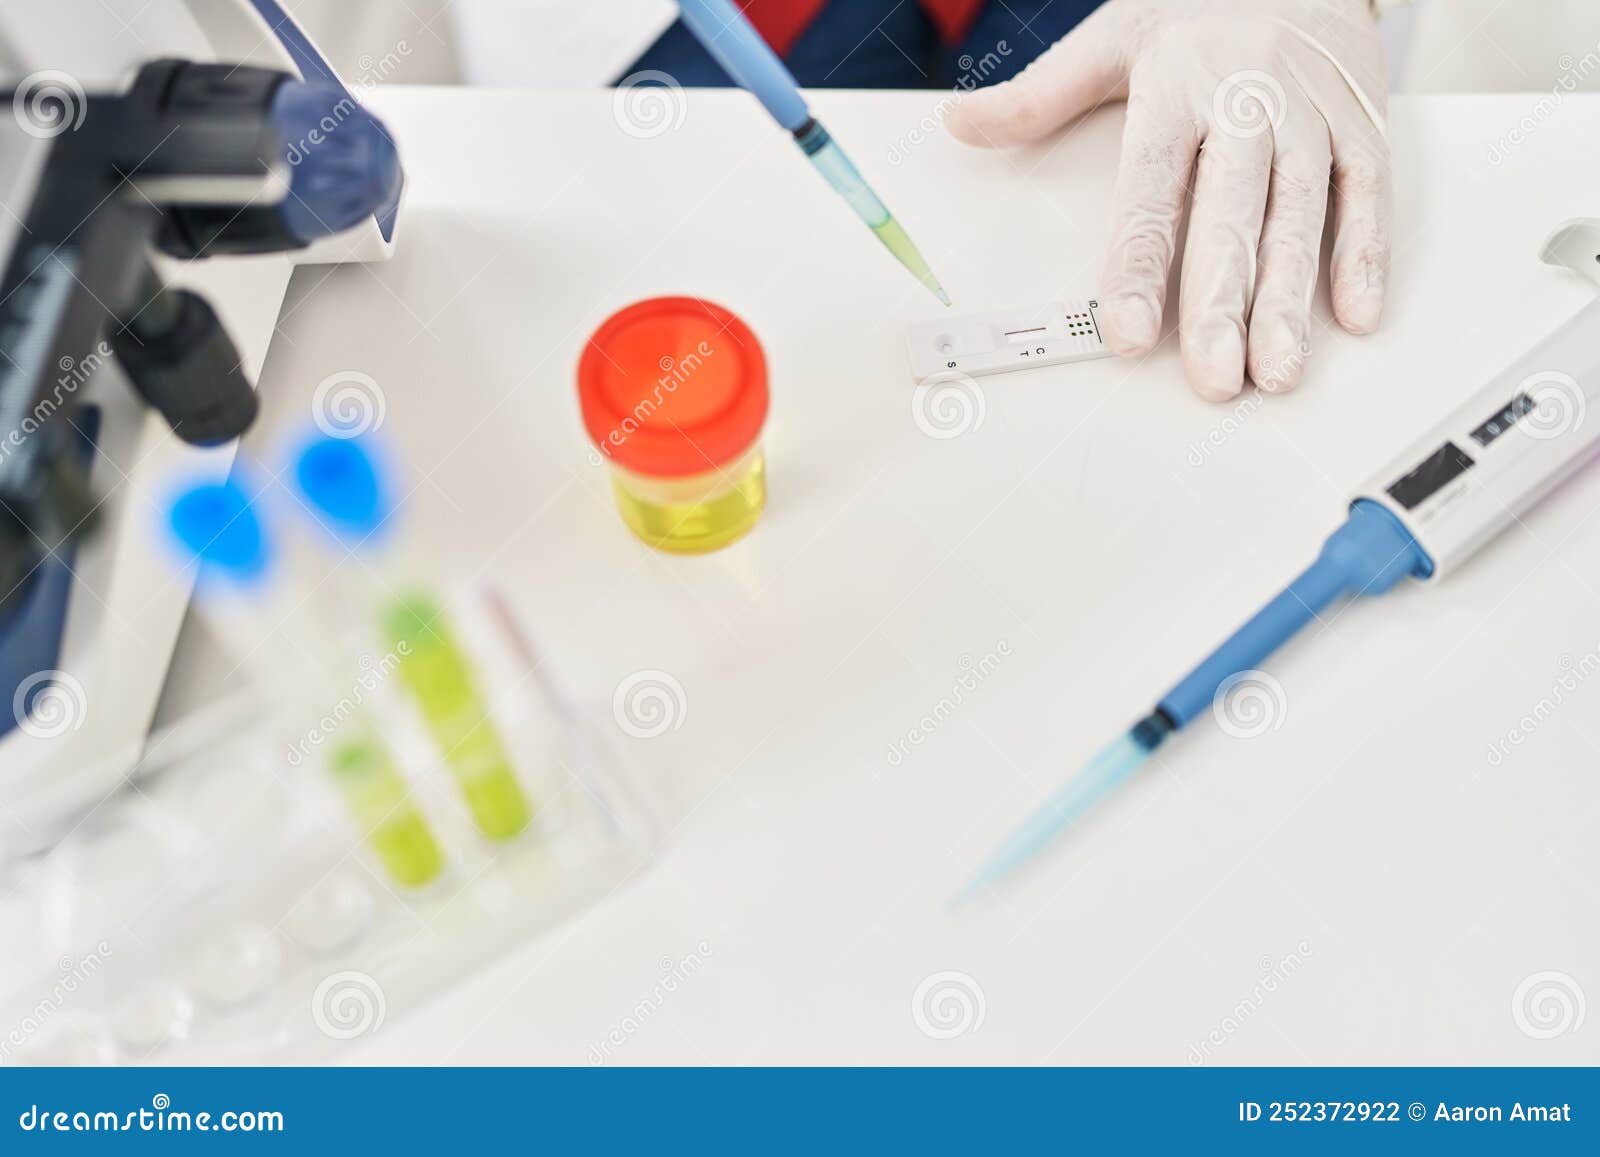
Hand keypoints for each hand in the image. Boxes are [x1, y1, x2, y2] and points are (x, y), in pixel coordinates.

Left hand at [946, 0, 1389, 399]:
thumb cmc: (1199, 8)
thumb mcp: (1113, 37)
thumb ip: (1041, 96)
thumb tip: (960, 124)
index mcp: (1177, 89)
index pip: (1151, 194)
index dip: (1139, 268)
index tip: (1129, 335)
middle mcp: (1249, 105)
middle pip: (1231, 218)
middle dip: (1223, 304)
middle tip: (1215, 377)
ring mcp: (1312, 117)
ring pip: (1301, 219)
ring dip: (1291, 302)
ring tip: (1277, 370)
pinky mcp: (1364, 124)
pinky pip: (1368, 195)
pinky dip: (1366, 256)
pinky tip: (1357, 318)